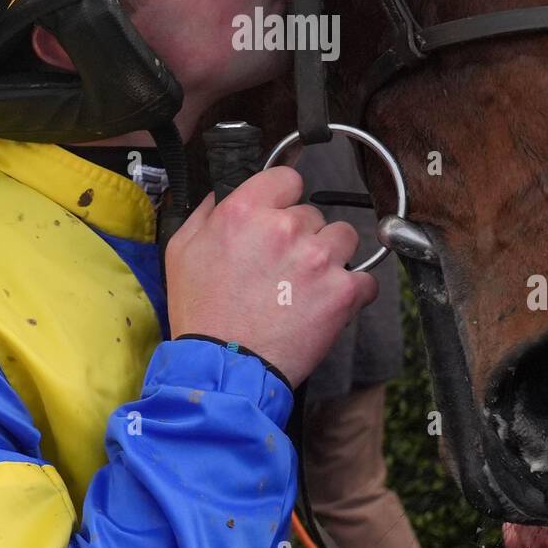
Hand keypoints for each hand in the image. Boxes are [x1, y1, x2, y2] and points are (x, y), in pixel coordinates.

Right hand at [165, 166, 378, 386]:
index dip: (285, 198)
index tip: (282, 215)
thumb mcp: (182, 252)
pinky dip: (353, 292)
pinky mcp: (342, 293)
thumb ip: (206, 213)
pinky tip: (329, 305)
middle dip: (302, 237)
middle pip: (314, 214)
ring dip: (331, 258)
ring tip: (307, 286)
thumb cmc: (202, 315)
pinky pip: (365, 280)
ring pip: (344, 238)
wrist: (223, 369)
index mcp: (246, 211)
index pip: (289, 178)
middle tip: (283, 268)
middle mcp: (286, 228)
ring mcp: (319, 260)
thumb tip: (223, 194)